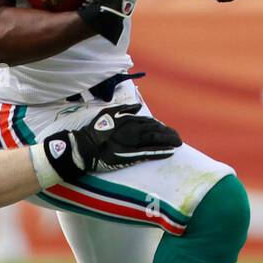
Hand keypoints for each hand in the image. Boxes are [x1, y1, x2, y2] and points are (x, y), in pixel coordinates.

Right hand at [42, 104, 180, 182]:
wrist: (84, 147)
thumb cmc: (93, 131)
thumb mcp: (106, 114)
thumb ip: (123, 109)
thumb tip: (138, 107)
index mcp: (128, 120)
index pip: (149, 122)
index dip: (159, 126)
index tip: (165, 130)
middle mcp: (133, 130)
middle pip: (156, 130)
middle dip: (168, 133)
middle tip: (177, 138)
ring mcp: (133, 143)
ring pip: (156, 140)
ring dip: (169, 141)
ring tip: (178, 143)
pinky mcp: (131, 155)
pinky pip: (150, 153)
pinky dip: (161, 152)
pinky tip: (171, 152)